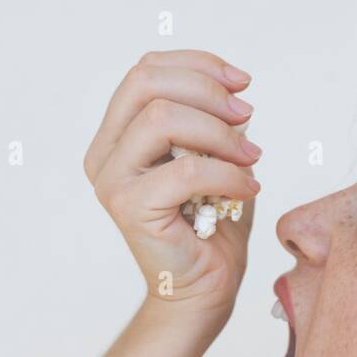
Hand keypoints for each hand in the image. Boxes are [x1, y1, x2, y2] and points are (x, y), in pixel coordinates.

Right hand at [84, 49, 259, 323]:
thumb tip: (234, 92)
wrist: (203, 292)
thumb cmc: (212, 228)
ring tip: (252, 158)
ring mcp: (112, 180)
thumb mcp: (215, 160)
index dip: (198, 65)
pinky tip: (247, 188)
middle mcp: (105, 154)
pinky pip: (186, 169)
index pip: (147, 70)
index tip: (242, 83)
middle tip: (247, 116)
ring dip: (220, 132)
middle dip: (208, 91)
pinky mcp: (130, 208)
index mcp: (117, 134)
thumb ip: (213, 122)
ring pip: (162, 118)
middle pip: (147, 83)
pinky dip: (227, 173)